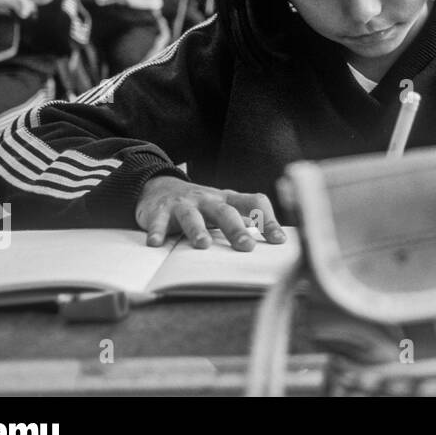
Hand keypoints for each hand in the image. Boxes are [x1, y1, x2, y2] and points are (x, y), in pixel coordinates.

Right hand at [136, 176, 287, 250]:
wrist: (158, 187)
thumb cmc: (199, 205)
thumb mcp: (222, 208)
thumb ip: (242, 220)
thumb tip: (274, 241)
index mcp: (227, 199)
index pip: (254, 203)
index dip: (268, 220)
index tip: (279, 241)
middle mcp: (208, 199)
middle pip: (225, 212)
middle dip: (236, 229)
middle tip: (246, 247)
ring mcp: (183, 204)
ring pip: (192, 216)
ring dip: (197, 230)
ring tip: (202, 245)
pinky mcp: (159, 210)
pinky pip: (158, 221)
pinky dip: (156, 231)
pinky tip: (156, 243)